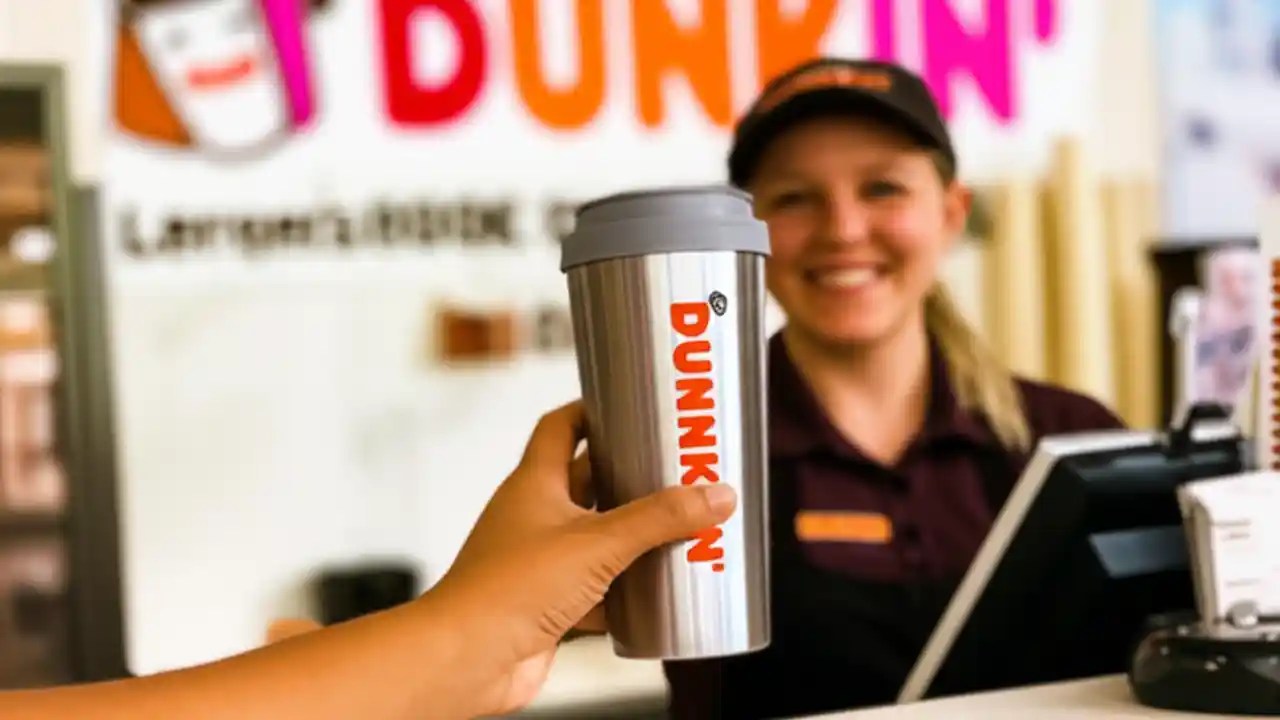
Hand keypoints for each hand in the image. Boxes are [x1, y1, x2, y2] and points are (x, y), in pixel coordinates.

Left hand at [428, 400, 737, 716]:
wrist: (468, 659)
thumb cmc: (507, 590)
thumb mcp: (597, 543)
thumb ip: (658, 519)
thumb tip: (712, 495)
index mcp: (535, 484)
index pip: (561, 428)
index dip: (592, 412)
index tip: (627, 406)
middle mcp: (534, 517)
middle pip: (588, 484)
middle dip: (630, 480)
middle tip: (674, 472)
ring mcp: (538, 562)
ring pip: (594, 539)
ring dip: (630, 539)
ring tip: (676, 530)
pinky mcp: (547, 604)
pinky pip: (594, 589)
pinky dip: (622, 591)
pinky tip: (652, 593)